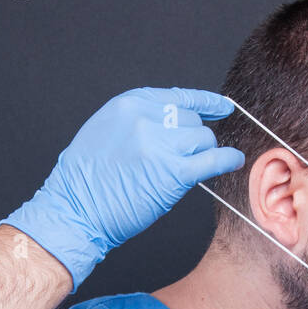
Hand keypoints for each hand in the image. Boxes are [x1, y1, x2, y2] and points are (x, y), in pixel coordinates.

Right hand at [0, 87, 244, 290]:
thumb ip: (137, 121)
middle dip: (192, 138)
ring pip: (203, 138)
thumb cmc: (85, 182)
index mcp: (127, 105)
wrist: (74, 211)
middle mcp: (145, 119)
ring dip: (201, 154)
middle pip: (191, 120)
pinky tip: (233, 162)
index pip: (176, 97)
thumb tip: (173, 122)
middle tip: (183, 159)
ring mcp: (161, 145)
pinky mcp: (174, 173)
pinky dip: (227, 160)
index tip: (221, 107)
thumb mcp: (104, 132)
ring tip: (187, 170)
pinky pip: (213, 159)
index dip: (203, 102)